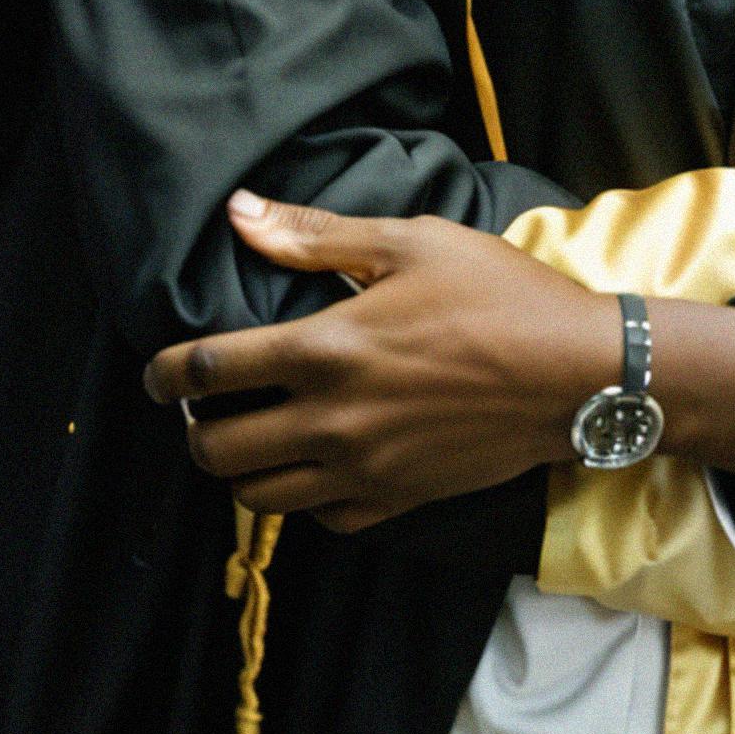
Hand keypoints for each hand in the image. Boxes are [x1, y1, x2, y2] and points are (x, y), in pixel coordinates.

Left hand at [146, 195, 734, 532]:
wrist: (577, 374)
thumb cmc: (498, 294)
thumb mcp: (410, 241)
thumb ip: (316, 236)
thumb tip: (240, 213)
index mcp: (325, 350)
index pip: (207, 372)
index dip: (164, 374)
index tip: (157, 374)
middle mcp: (332, 421)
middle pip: (217, 451)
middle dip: (195, 429)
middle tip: (206, 406)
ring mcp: (364, 470)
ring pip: (259, 497)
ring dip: (240, 469)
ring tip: (252, 435)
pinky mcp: (398, 501)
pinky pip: (321, 519)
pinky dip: (302, 498)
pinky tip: (314, 464)